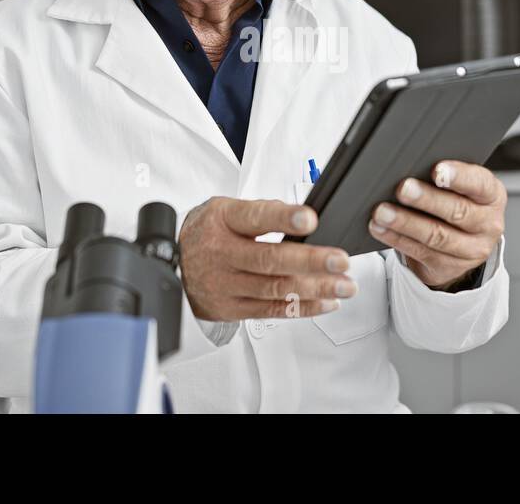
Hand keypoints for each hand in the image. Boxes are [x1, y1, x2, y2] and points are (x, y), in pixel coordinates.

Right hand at [178, 197, 355, 321]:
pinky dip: (303, 308)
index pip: (255, 217)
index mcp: (223, 220)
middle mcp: (222, 253)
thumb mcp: (226, 209)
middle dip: (311, 261)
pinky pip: (272, 311)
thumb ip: (262, 211)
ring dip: (316, 289)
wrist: (175, 262)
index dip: (284, 218)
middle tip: (341, 260)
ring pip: (276, 289)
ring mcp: (226, 284)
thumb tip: (304, 220)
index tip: (310, 219)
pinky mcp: (231, 308)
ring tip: (344, 285)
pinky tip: (326, 302)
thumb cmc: (209, 231)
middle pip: (270, 259)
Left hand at [368, 160, 505, 289]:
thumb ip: (444, 176)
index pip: (479, 184)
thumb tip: (410, 163)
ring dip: (405, 222)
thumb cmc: (459, 203)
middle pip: (457, 211)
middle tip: (403, 189)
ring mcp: (471, 250)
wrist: (464, 243)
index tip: (437, 170)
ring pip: (436, 235)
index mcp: (492, 196)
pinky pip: (420, 252)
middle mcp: (487, 224)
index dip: (459, 177)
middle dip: (427, 199)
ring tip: (383, 211)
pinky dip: (397, 238)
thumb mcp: (462, 188)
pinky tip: (381, 228)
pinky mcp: (449, 266)